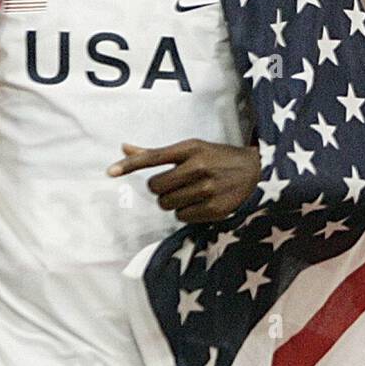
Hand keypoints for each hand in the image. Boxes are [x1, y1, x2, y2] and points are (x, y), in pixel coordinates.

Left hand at [109, 140, 260, 223]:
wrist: (254, 170)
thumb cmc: (216, 157)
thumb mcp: (191, 148)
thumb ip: (156, 153)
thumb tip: (123, 147)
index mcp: (191, 148)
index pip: (153, 157)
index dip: (129, 165)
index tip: (109, 171)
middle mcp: (199, 167)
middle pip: (155, 187)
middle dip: (161, 188)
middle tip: (176, 184)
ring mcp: (208, 189)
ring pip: (167, 204)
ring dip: (173, 202)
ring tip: (191, 193)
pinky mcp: (215, 208)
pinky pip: (182, 217)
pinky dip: (187, 212)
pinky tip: (201, 203)